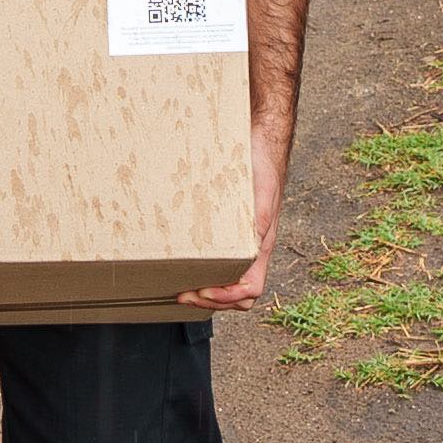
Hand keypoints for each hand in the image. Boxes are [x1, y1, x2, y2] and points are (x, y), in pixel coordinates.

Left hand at [184, 117, 288, 309]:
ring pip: (228, 282)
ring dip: (206, 293)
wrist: (259, 140)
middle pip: (238, 295)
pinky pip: (218, 261)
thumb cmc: (261, 165)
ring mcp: (240, 242)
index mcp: (261, 245)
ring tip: (180, 289)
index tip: (202, 290)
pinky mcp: (227, 231)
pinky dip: (202, 272)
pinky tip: (182, 266)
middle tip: (182, 294)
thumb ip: (258, 221)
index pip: (251, 290)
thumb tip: (253, 249)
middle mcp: (252, 249)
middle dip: (211, 301)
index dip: (227, 298)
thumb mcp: (261, 193)